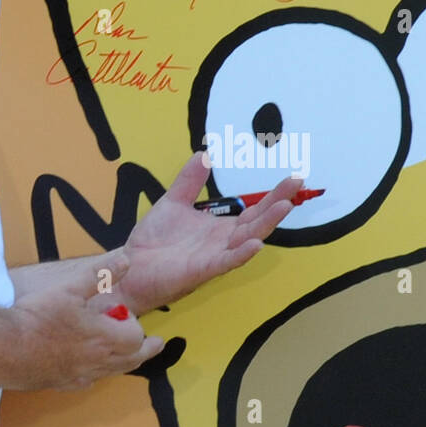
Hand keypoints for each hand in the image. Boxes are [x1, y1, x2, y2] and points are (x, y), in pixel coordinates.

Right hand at [8, 251, 163, 389]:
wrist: (3, 348)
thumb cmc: (38, 317)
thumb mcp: (70, 288)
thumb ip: (100, 274)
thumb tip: (127, 261)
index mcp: (104, 338)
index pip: (136, 337)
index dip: (134, 323)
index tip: (119, 312)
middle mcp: (97, 361)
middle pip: (132, 360)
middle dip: (146, 350)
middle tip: (156, 345)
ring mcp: (79, 375)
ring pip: (112, 373)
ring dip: (124, 362)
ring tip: (129, 357)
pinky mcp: (61, 384)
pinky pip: (88, 381)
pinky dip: (97, 373)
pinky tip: (90, 370)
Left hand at [118, 153, 302, 313]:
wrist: (128, 268)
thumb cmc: (153, 241)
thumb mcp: (173, 203)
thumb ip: (189, 181)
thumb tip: (204, 155)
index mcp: (221, 228)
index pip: (254, 210)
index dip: (274, 195)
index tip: (294, 178)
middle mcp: (223, 243)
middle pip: (258, 222)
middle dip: (278, 204)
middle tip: (297, 184)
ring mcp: (214, 257)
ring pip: (246, 240)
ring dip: (265, 224)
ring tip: (284, 207)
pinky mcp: (201, 271)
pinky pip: (225, 262)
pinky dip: (241, 254)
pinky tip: (255, 244)